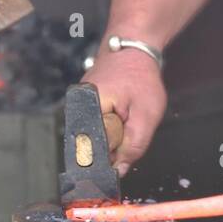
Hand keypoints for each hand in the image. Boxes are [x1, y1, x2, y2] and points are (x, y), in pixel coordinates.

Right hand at [81, 47, 166, 175]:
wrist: (132, 51)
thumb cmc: (141, 78)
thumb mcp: (147, 115)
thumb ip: (134, 146)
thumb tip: (119, 171)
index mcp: (88, 110)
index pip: (93, 152)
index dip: (108, 162)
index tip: (118, 166)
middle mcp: (76, 110)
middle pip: (91, 149)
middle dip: (111, 151)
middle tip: (127, 133)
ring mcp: (77, 109)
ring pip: (93, 142)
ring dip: (111, 141)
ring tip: (123, 122)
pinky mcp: (82, 109)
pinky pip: (94, 131)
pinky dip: (108, 131)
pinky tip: (117, 119)